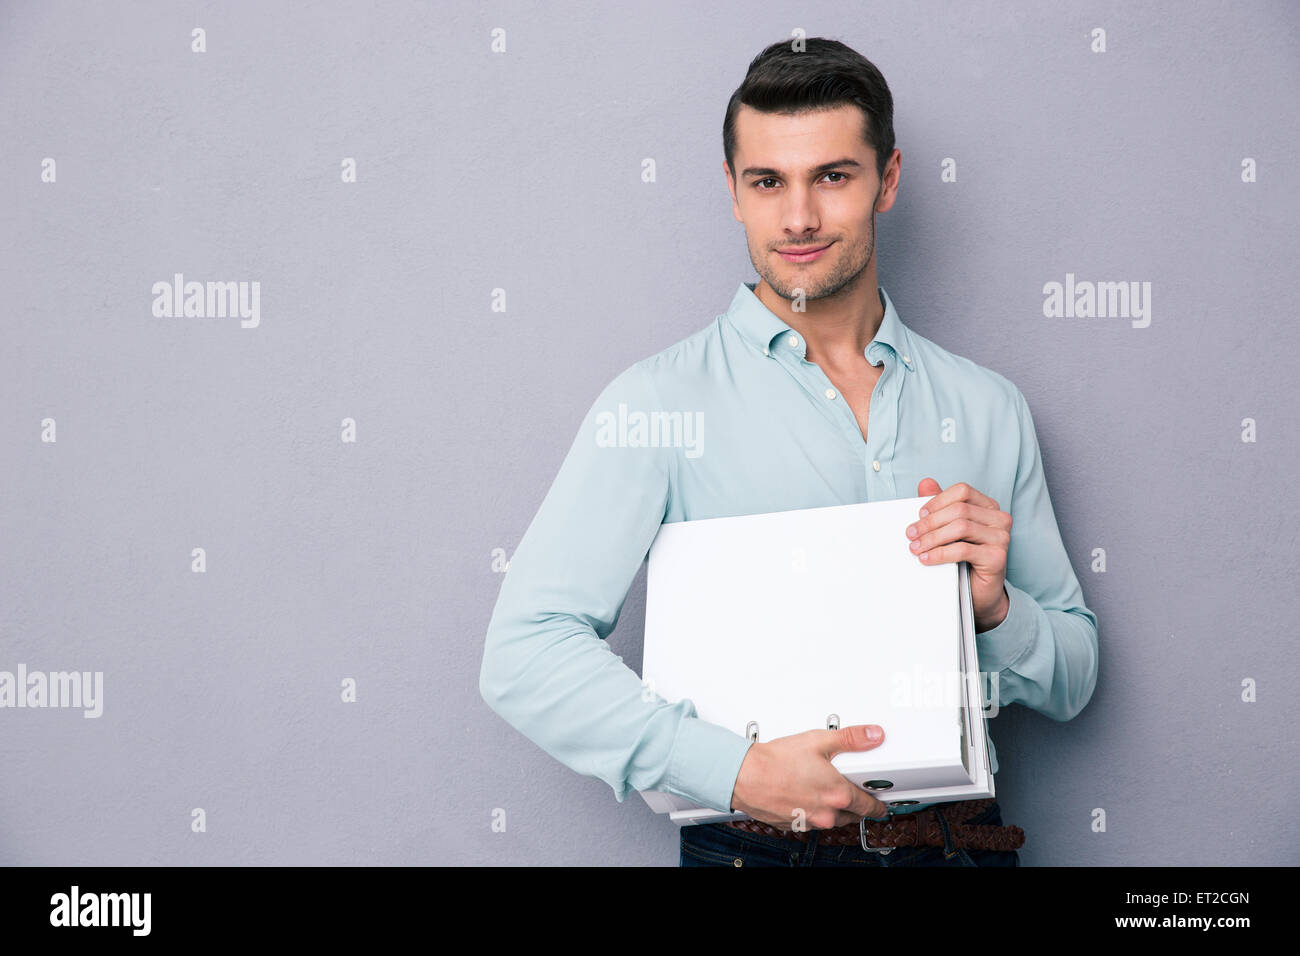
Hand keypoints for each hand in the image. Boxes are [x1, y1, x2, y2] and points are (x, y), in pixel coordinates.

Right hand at [729, 724, 890, 828]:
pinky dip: (813, 811)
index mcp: (838, 794)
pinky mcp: (794, 825)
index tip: (881, 803)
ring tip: (824, 789)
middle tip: (852, 790)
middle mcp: (827, 813)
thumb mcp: (818, 740)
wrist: (745, 776)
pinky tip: (804, 795)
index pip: (870, 806)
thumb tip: (872, 735)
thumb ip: (851, 738)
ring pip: (832, 820)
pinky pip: (812, 821)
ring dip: (834, 809)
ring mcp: (810, 822)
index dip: (879, 804)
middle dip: (855, 804)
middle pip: (852, 815)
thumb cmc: (775, 762)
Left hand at [907, 478, 1010, 631]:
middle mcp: (999, 518)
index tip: (919, 515)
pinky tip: (927, 559)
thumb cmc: (964, 559)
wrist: (979, 592)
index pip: (962, 492)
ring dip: (932, 538)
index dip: (937, 501)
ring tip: (916, 548)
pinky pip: (963, 550)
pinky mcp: (997, 557)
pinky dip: (940, 553)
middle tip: (911, 534)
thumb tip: (925, 483)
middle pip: (959, 510)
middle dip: (930, 522)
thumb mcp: (948, 529)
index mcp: (988, 506)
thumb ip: (939, 506)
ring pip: (961, 527)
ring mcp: (1001, 537)